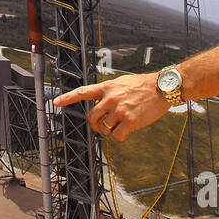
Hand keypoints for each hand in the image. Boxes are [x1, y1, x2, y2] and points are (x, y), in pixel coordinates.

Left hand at [52, 72, 167, 140]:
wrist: (162, 87)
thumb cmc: (143, 85)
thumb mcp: (121, 83)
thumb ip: (108, 92)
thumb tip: (100, 105)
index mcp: (107, 88)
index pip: (82, 92)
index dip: (67, 98)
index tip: (56, 102)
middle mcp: (110, 99)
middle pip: (91, 117)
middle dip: (95, 124)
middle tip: (102, 126)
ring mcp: (119, 110)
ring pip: (104, 128)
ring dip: (110, 130)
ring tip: (121, 123)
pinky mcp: (129, 121)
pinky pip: (116, 136)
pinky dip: (120, 136)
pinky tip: (128, 130)